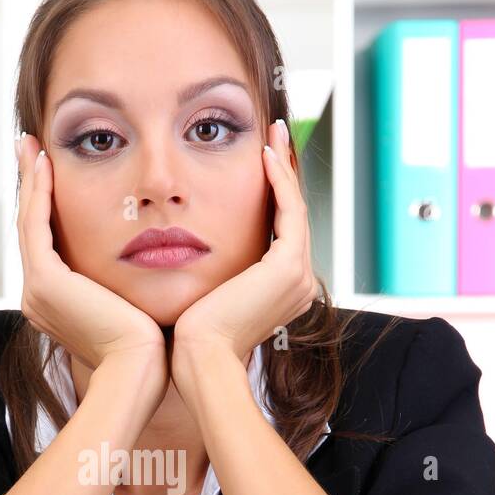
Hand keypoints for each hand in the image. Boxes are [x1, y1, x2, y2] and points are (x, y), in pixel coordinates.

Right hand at [16, 133, 168, 398]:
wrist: (140, 373)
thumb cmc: (151, 351)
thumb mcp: (136, 310)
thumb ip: (130, 287)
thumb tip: (153, 266)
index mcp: (57, 306)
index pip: (50, 246)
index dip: (49, 207)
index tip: (54, 174)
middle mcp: (39, 298)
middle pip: (33, 230)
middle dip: (32, 188)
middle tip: (31, 149)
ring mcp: (37, 291)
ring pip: (30, 223)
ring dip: (30, 181)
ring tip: (31, 146)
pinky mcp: (45, 283)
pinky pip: (37, 225)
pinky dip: (39, 191)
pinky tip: (45, 162)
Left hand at [171, 119, 318, 372]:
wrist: (200, 359)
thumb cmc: (193, 336)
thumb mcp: (209, 294)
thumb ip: (217, 271)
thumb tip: (193, 249)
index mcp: (284, 292)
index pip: (282, 231)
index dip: (274, 193)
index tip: (261, 161)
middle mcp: (300, 283)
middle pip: (293, 215)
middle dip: (284, 172)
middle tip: (274, 135)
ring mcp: (299, 276)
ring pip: (294, 208)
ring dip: (284, 167)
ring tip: (273, 135)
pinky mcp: (288, 267)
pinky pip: (289, 211)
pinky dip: (279, 181)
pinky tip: (264, 156)